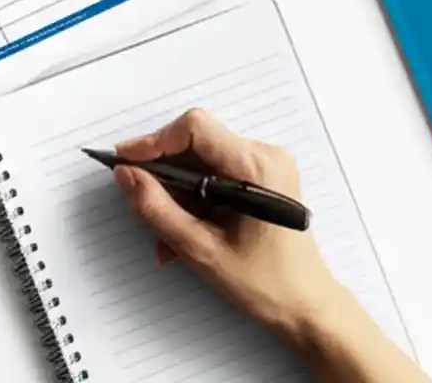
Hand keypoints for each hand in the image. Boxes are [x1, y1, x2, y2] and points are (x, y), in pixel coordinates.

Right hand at [112, 109, 342, 338]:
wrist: (305, 304)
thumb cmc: (267, 283)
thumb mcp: (200, 249)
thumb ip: (157, 209)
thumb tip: (127, 176)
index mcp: (257, 167)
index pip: (195, 128)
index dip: (154, 141)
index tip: (126, 161)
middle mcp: (266, 157)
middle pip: (196, 144)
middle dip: (164, 177)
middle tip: (142, 205)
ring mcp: (267, 167)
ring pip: (202, 162)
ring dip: (177, 196)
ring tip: (167, 238)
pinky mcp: (263, 179)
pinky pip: (216, 175)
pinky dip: (194, 201)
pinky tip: (186, 234)